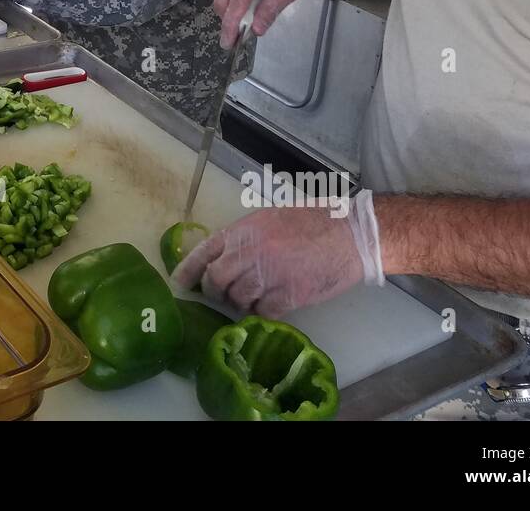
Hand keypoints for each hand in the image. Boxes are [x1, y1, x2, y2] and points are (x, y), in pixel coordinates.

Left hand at [172, 190, 383, 317]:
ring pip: (238, 299)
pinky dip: (263, 312)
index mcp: (243, 230)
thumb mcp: (270, 217)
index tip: (179, 283)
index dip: (188, 269)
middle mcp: (250, 252)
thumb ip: (245, 236)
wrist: (349, 234)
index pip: (204, 251)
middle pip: (216, 280)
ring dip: (241, 302)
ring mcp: (268, 275)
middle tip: (222, 293)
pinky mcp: (288, 296)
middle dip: (215, 290)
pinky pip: (264, 312)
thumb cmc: (313, 219)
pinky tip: (271, 306)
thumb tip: (223, 255)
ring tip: (254, 296)